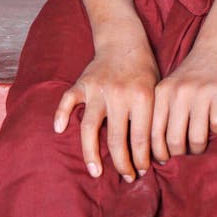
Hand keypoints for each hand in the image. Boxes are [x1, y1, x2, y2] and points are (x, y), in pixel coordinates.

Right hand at [54, 36, 158, 181]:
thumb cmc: (144, 68)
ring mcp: (98, 89)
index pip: (140, 140)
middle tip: (126, 177)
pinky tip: (60, 131)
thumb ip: (154, 118)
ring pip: (89, 128)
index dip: (141, 161)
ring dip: (92, 154)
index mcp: (142, 96)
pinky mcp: (82, 82)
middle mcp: (119, 94)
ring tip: (96, 172)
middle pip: (116, 140)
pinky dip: (61, 115)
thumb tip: (156, 154)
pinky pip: (67, 101)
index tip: (141, 171)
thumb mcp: (156, 89)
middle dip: (122, 164)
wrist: (124, 38)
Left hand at [151, 44, 216, 160]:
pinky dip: (216, 131)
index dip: (159, 154)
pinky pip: (216, 127)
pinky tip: (213, 124)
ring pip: (196, 139)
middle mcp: (178, 92)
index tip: (165, 161)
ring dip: (199, 149)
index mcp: (161, 92)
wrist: (213, 50)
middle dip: (180, 156)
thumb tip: (159, 155)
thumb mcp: (167, 90)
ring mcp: (200, 92)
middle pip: (175, 140)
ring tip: (199, 146)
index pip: (154, 133)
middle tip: (184, 156)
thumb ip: (160, 116)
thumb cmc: (188, 78)